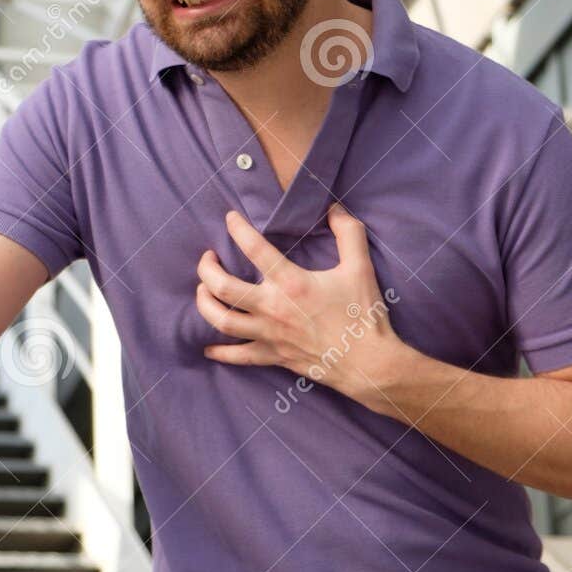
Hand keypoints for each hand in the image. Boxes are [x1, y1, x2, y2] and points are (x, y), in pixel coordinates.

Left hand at [196, 203, 404, 403]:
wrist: (368, 363)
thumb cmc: (364, 315)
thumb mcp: (360, 267)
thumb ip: (348, 233)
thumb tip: (334, 208)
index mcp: (292, 283)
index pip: (255, 249)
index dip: (238, 228)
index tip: (230, 218)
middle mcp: (273, 309)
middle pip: (223, 288)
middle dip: (207, 270)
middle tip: (208, 258)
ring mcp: (270, 335)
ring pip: (221, 321)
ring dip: (205, 304)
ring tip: (203, 290)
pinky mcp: (273, 356)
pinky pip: (238, 356)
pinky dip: (220, 352)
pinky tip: (208, 347)